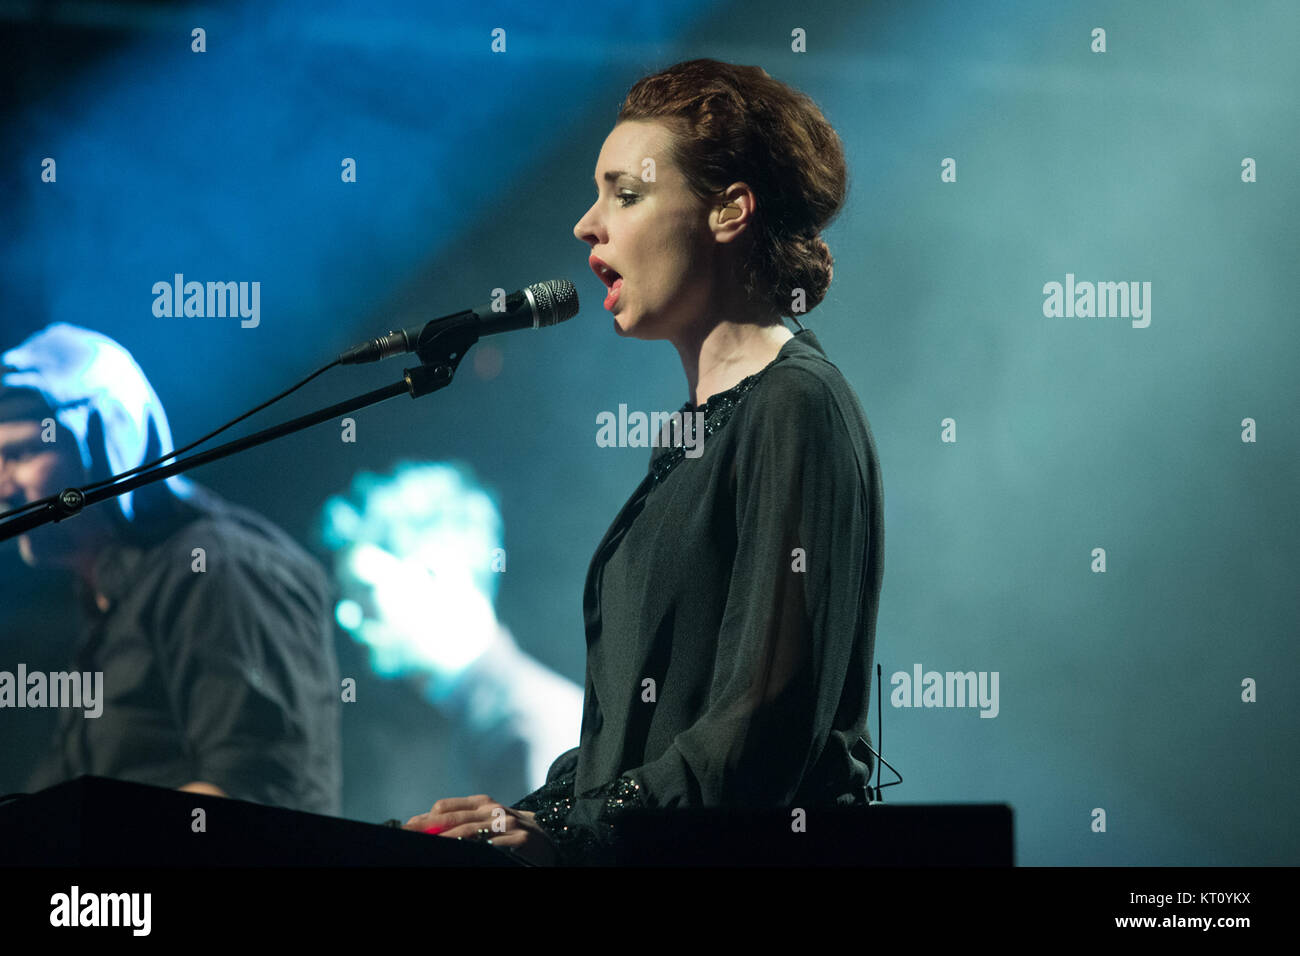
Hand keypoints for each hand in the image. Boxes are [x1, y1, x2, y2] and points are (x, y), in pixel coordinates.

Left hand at [404, 794, 558, 865]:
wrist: (553, 840)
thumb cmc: (514, 833)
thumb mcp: (490, 821)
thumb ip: (464, 822)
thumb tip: (428, 826)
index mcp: (483, 803)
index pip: (446, 807)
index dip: (424, 818)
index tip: (405, 828)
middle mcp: (493, 810)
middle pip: (453, 818)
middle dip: (427, 827)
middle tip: (407, 834)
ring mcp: (508, 824)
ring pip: (470, 831)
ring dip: (447, 838)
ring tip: (429, 845)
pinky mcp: (521, 839)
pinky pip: (494, 845)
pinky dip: (479, 848)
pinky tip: (462, 852)